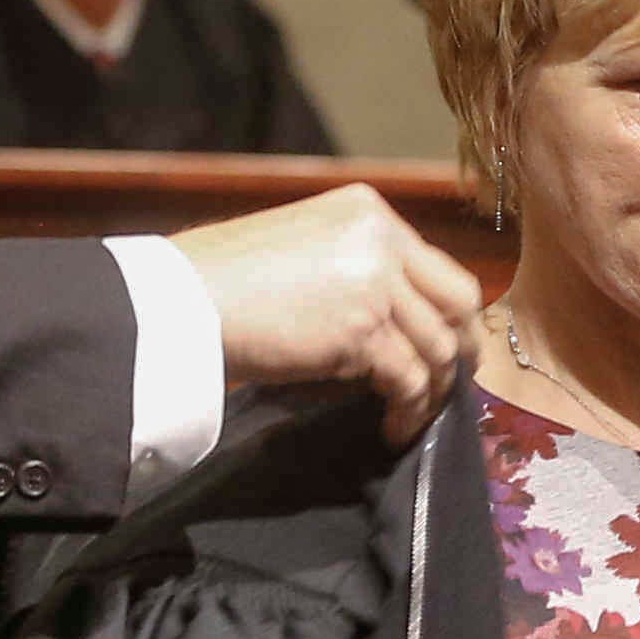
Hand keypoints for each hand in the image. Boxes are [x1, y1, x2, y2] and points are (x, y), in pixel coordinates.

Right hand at [168, 185, 482, 444]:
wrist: (180, 301)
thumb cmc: (221, 281)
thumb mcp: (300, 250)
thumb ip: (352, 268)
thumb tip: (392, 319)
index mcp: (367, 211)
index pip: (435, 266)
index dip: (447, 314)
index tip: (442, 348)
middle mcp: (380, 239)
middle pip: (457, 301)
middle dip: (460, 349)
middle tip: (448, 385)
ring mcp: (375, 283)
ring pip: (438, 346)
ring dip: (430, 390)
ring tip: (409, 416)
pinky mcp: (362, 330)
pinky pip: (409, 379)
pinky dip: (408, 409)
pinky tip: (392, 426)